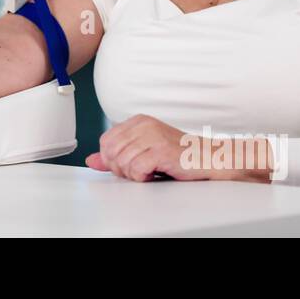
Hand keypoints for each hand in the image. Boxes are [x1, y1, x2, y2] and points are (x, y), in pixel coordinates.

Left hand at [85, 114, 207, 181]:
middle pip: (110, 152)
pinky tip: (154, 174)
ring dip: (133, 174)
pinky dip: (142, 177)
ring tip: (148, 172)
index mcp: (137, 121)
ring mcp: (153, 136)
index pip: (105, 141)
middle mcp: (144, 125)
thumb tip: (90, 160)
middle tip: (137, 171)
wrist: (209, 158)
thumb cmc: (178, 156)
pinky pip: (136, 169)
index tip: (127, 165)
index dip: (111, 159)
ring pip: (122, 162)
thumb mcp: (143, 151)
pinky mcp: (161, 151)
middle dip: (119, 168)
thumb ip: (116, 155)